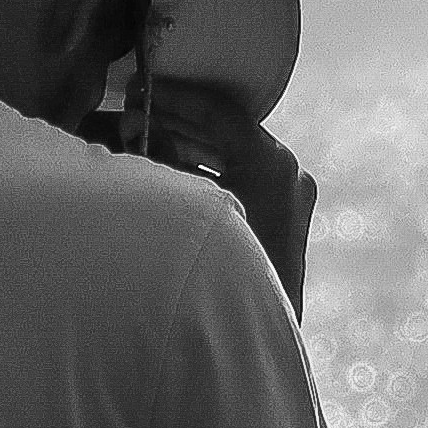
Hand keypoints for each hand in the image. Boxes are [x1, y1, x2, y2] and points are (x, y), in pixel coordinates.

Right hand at [148, 78, 313, 310]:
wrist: (259, 338)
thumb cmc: (220, 275)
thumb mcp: (186, 211)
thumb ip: (163, 166)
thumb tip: (137, 130)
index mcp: (272, 164)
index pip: (218, 111)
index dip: (174, 97)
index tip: (138, 89)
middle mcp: (289, 172)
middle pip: (227, 129)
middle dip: (177, 119)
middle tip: (134, 109)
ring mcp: (292, 194)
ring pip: (234, 152)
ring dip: (190, 143)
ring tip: (144, 136)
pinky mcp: (287, 215)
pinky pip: (243, 176)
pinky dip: (208, 169)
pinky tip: (170, 169)